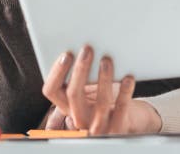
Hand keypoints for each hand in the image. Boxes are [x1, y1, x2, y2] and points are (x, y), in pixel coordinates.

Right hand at [41, 45, 161, 134]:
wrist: (126, 125)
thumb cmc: (104, 103)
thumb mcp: (86, 94)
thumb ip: (80, 79)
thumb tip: (80, 49)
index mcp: (67, 107)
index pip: (51, 91)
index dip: (57, 72)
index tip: (67, 54)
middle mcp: (80, 118)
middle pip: (73, 95)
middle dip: (80, 69)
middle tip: (87, 50)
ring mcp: (98, 126)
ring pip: (100, 102)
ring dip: (103, 78)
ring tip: (106, 60)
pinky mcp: (118, 129)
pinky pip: (121, 108)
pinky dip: (125, 92)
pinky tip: (128, 78)